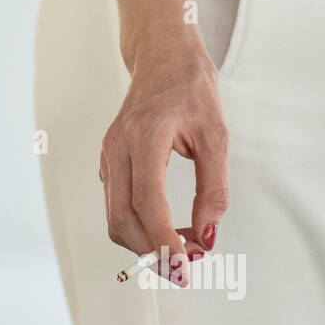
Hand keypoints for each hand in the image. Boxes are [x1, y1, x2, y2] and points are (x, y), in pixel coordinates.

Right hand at [100, 40, 228, 286]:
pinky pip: (117, 207)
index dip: (164, 242)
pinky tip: (170, 229)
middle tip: (189, 266)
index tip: (186, 268)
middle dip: (154, 252)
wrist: (163, 55)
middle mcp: (116, 148)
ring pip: (115, 219)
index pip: (147, 203)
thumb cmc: (192, 89)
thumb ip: (214, 189)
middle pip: (122, 220)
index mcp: (143, 136)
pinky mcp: (108, 163)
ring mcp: (107, 156)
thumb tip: (208, 237)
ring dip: (147, 244)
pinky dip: (140, 228)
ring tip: (185, 247)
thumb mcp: (217, 135)